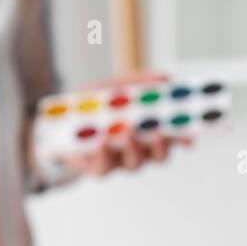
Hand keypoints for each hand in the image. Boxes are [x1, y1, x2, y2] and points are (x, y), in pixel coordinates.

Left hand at [54, 73, 191, 176]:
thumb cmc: (91, 108)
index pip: (172, 139)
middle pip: (159, 157)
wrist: (57, 124)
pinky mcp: (97, 168)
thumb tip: (165, 77)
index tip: (189, 133)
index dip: (184, 138)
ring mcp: (119, 162)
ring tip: (126, 133)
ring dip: (133, 148)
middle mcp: (138, 151)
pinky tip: (100, 141)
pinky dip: (103, 154)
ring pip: (135, 164)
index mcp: (146, 134)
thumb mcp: (115, 89)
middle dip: (161, 146)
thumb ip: (139, 84)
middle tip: (157, 132)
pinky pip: (104, 167)